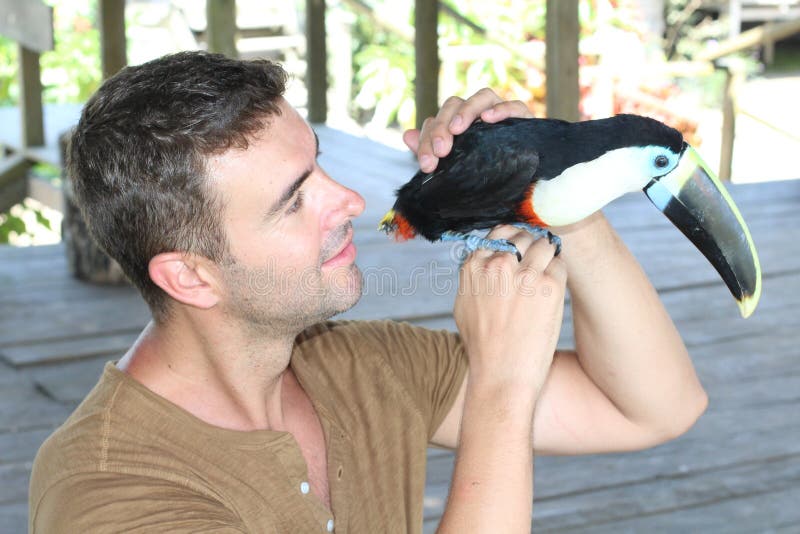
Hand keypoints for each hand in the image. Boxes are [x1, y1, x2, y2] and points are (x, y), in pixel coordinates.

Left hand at [403, 88, 534, 172]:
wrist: (522, 185)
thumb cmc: (484, 173)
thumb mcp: (454, 165)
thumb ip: (430, 150)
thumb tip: (407, 135)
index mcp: (458, 123)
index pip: (438, 119)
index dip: (428, 139)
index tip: (427, 165)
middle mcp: (477, 113)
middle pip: (454, 104)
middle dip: (443, 126)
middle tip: (440, 150)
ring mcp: (500, 112)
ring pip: (482, 96)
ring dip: (467, 110)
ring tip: (458, 129)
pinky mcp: (523, 117)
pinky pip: (514, 105)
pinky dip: (501, 109)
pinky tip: (490, 118)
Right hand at [454, 225, 565, 401]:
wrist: (501, 377)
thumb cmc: (483, 348)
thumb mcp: (464, 306)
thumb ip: (474, 278)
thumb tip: (485, 260)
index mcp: (474, 268)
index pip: (497, 234)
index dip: (511, 241)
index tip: (518, 252)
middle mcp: (498, 265)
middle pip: (521, 235)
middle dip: (529, 246)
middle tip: (535, 263)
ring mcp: (524, 274)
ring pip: (544, 244)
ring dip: (547, 257)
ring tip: (545, 277)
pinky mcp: (549, 286)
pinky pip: (560, 265)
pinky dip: (559, 275)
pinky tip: (551, 294)